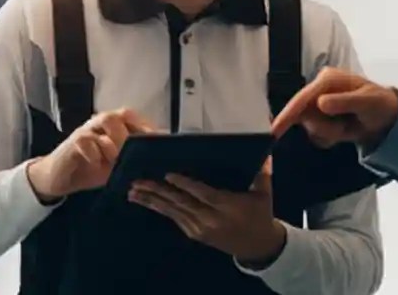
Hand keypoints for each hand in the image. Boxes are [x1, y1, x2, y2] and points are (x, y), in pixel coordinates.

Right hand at [27, 108, 155, 201]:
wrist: (59, 177)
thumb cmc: (92, 169)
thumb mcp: (117, 167)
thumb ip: (134, 161)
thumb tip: (159, 164)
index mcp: (116, 127)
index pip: (138, 120)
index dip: (151, 130)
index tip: (165, 145)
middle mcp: (103, 123)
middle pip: (124, 113)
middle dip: (137, 130)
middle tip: (142, 151)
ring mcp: (88, 130)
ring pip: (106, 120)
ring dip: (118, 138)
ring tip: (120, 158)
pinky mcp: (73, 141)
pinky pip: (85, 139)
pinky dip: (94, 152)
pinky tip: (98, 165)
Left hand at [128, 158, 285, 266]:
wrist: (258, 247)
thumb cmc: (260, 214)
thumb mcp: (264, 193)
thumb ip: (261, 172)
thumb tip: (263, 149)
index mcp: (228, 206)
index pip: (202, 194)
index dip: (185, 184)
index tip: (168, 174)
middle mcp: (211, 219)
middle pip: (181, 203)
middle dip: (158, 192)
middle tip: (138, 181)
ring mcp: (200, 228)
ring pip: (173, 212)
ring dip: (152, 201)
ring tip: (133, 192)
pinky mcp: (195, 234)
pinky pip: (175, 219)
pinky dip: (160, 209)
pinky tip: (146, 201)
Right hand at [270, 67, 397, 150]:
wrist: (388, 118)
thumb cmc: (380, 104)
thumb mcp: (366, 101)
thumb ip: (344, 102)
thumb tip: (320, 103)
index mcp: (327, 79)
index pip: (302, 98)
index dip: (288, 114)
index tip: (274, 131)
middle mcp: (318, 90)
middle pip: (303, 116)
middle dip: (323, 128)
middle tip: (344, 128)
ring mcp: (318, 104)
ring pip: (309, 126)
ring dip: (329, 132)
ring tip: (348, 126)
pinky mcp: (320, 117)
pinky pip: (315, 133)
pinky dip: (330, 136)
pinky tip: (344, 129)